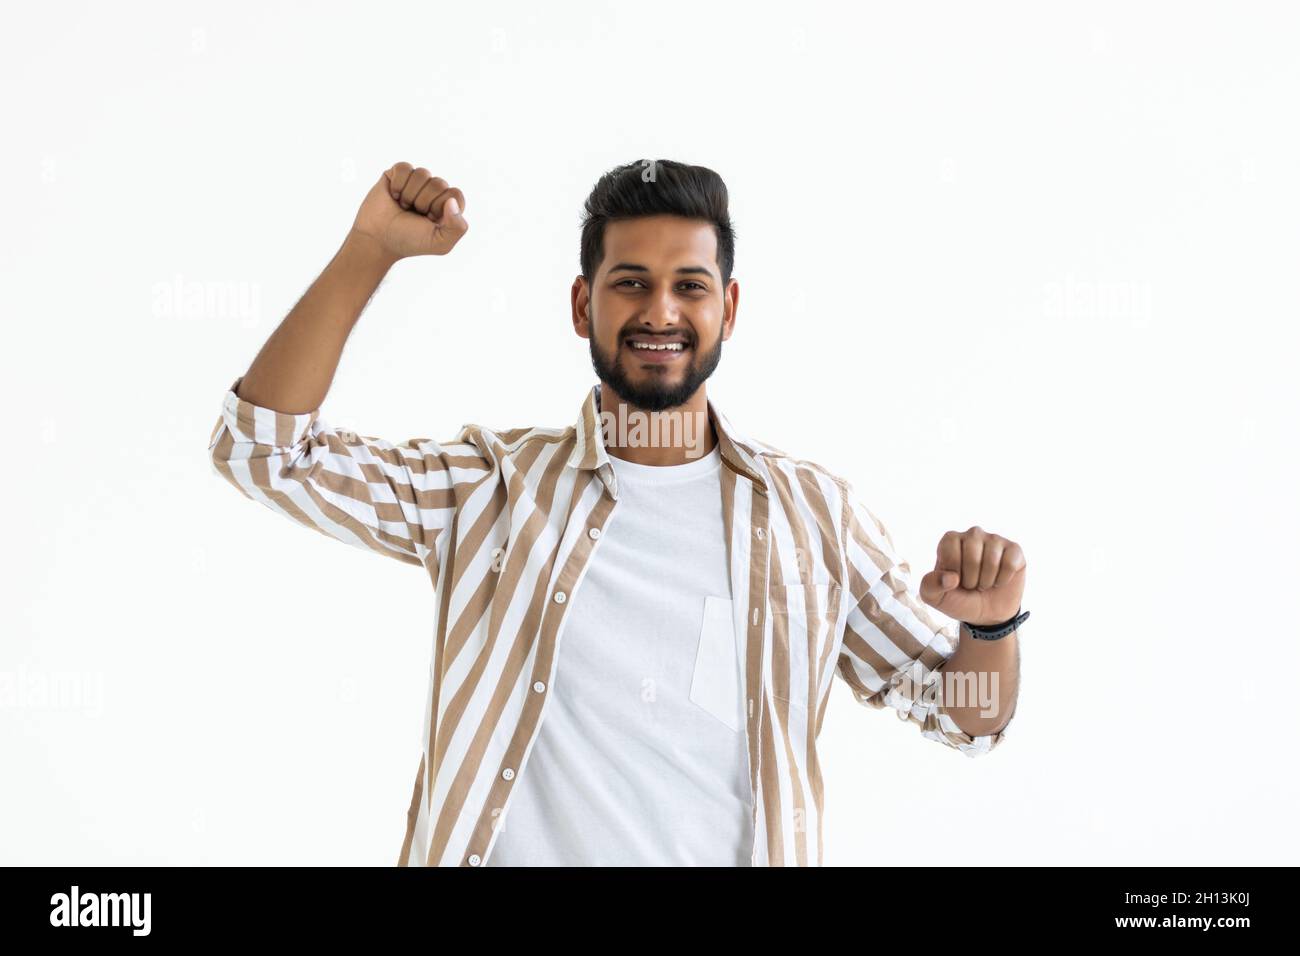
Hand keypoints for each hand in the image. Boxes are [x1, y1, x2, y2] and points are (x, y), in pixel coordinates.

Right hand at [350, 161, 468, 260]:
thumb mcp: (440, 244)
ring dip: (410, 194)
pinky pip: (405, 167)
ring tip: (403, 206)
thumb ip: (458, 228)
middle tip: (414, 214)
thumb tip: (451, 201)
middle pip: (439, 183)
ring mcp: (415, 182)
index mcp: (447, 206)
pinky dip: (398, 184)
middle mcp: (433, 192)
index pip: (455, 195)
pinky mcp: (398, 174)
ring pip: (423, 173)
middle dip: (424, 202)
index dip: (441, 207)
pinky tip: (394, 196)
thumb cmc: (409, 241)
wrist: (378, 239)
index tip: (430, 220)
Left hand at [918, 526, 1025, 626]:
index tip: (954, 580)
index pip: (950, 547)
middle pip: (972, 554)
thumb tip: (951, 578)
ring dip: (987, 581)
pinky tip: (999, 581)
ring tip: (984, 583)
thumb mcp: (935, 597)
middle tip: (972, 584)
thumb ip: (930, 585)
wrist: (986, 614)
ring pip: (992, 559)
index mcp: (950, 540)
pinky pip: (1010, 562)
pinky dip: (1003, 579)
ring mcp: (995, 540)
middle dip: (971, 579)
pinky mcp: (1014, 550)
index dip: (953, 570)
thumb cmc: (958, 599)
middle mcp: (973, 535)